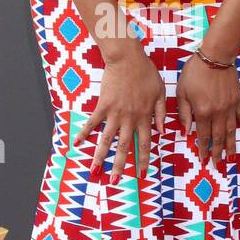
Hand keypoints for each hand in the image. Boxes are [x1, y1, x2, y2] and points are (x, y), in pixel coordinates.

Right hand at [74, 39, 165, 182]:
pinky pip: (92, 122)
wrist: (127, 58)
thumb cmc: (145, 72)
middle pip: (124, 147)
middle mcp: (129, 118)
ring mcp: (114, 113)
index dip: (143, 159)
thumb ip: (162, 113)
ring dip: (100, 156)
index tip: (141, 174)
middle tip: (114, 181)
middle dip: (119, 165)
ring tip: (94, 170)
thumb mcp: (160, 92)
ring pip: (107, 139)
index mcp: (145, 117)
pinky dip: (84, 133)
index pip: (145, 143)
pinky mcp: (102, 105)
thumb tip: (162, 132)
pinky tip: (77, 143)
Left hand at [176, 52, 239, 167]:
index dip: (203, 149)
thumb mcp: (182, 92)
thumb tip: (185, 130)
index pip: (202, 136)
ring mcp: (230, 107)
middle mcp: (218, 113)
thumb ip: (184, 112)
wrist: (214, 56)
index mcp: (202, 112)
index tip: (203, 160)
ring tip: (232, 157)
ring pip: (232, 131)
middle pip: (219, 137)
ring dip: (232, 145)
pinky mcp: (238, 100)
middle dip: (218, 153)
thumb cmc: (195, 72)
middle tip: (218, 165)